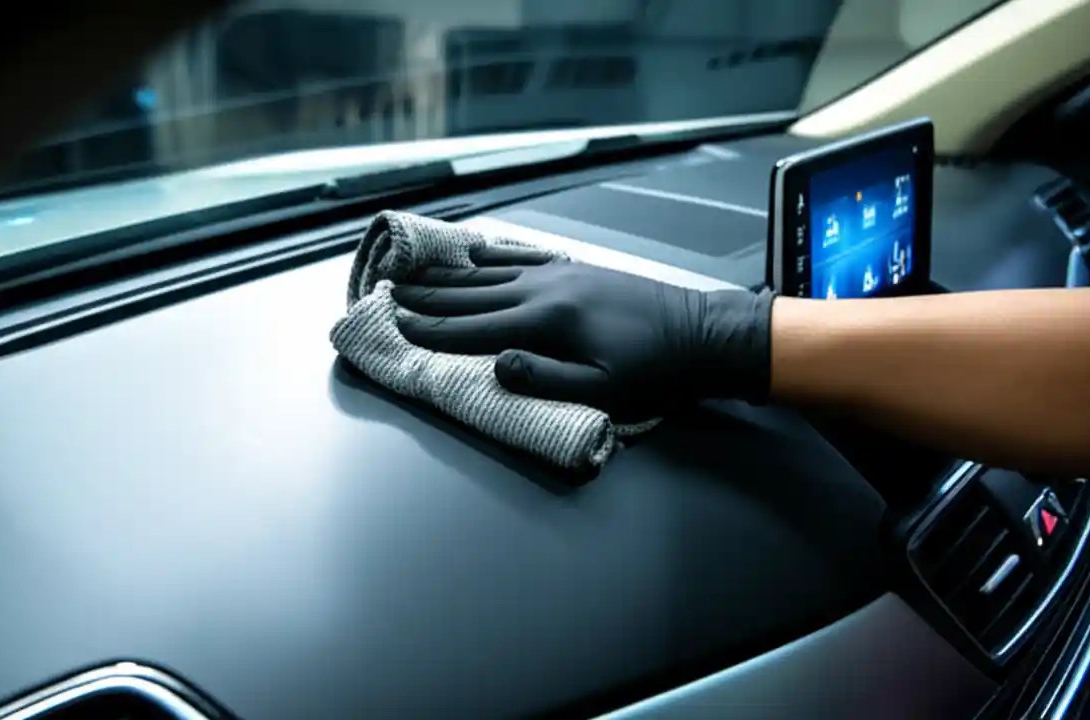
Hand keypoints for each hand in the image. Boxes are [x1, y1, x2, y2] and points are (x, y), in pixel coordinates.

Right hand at [392, 248, 773, 421]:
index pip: (474, 330)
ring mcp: (559, 274)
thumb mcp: (601, 389)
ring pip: (490, 273)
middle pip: (472, 296)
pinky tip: (475, 252)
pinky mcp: (575, 269)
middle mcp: (545, 290)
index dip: (432, 330)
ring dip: (449, 276)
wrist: (700, 333)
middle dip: (427, 298)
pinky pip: (522, 256)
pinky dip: (492, 255)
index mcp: (546, 323)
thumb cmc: (653, 370)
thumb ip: (544, 378)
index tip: (398, 325)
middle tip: (389, 295)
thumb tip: (496, 365)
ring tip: (417, 274)